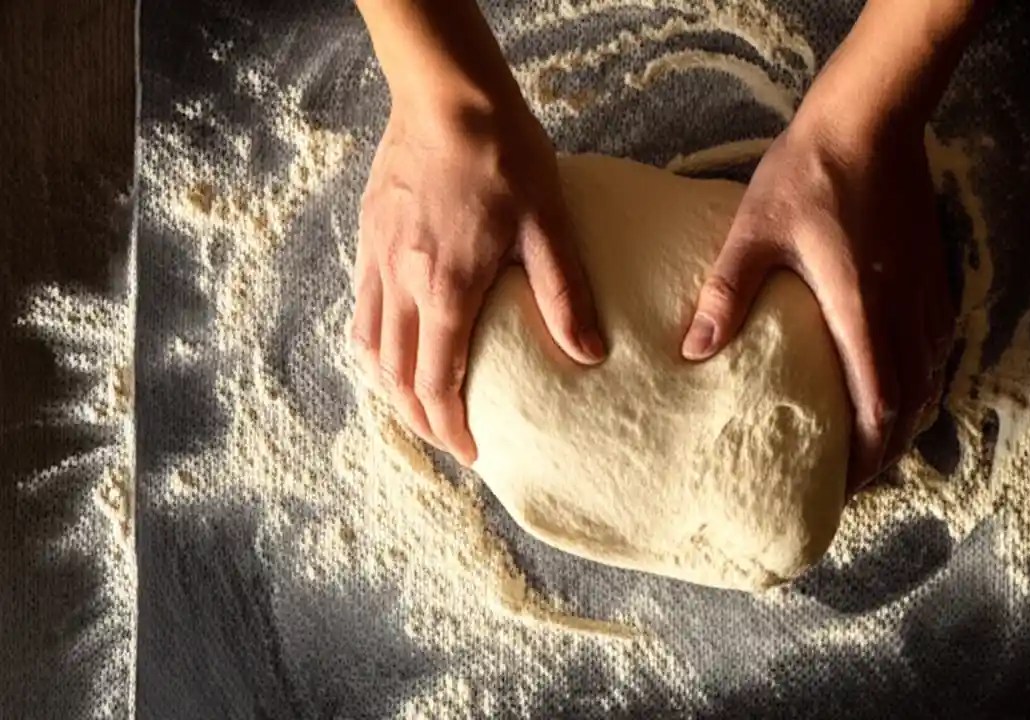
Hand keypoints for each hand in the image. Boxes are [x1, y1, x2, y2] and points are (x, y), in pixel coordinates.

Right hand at [351, 104, 603, 464]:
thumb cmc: (503, 154)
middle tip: (448, 441)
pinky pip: (360, 308)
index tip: (471, 452)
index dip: (451, 427)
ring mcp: (376, 259)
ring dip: (391, 389)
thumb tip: (589, 353)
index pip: (436, 382)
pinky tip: (395, 348)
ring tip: (419, 408)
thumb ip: (564, 293)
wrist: (447, 95)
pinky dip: (374, 345)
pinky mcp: (368, 237)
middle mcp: (401, 281)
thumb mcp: (547, 223)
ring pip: (369, 346)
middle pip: (395, 377)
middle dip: (420, 420)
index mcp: (446, 287)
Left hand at [681, 125, 954, 491]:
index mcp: (860, 309)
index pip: (878, 403)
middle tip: (854, 478)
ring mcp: (925, 292)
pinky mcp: (933, 274)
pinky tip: (898, 384)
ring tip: (875, 442)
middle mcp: (903, 310)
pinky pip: (937, 345)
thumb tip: (692, 350)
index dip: (866, 453)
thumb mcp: (754, 231)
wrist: (871, 117)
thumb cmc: (809, 171)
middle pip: (911, 404)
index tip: (842, 484)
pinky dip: (921, 379)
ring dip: (906, 418)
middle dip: (887, 449)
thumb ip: (726, 293)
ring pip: (930, 378)